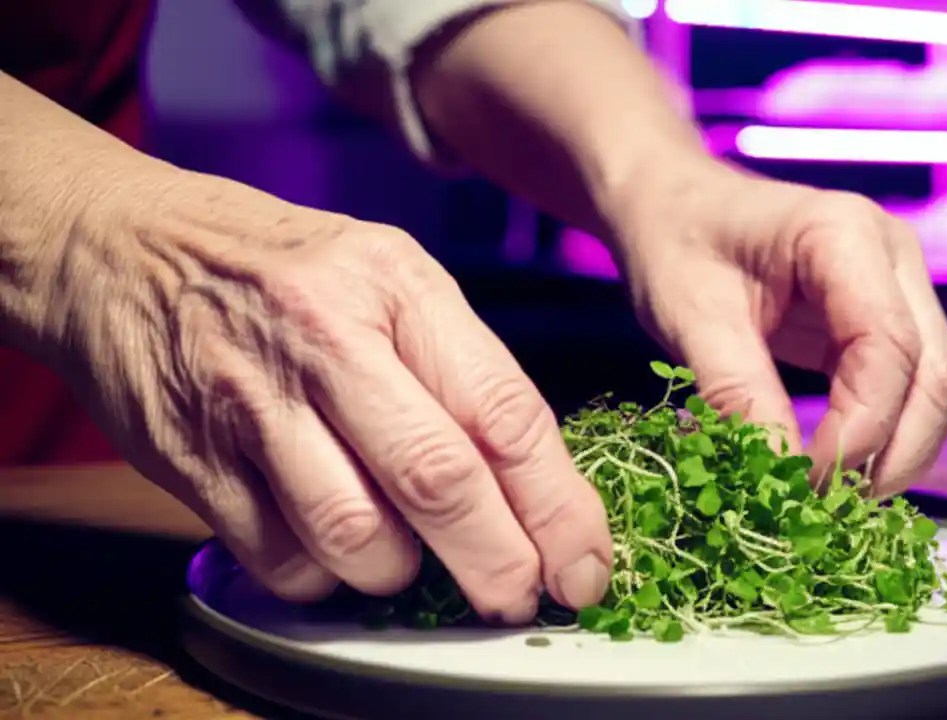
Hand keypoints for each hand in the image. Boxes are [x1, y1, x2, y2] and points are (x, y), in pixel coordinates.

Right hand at [41, 166, 610, 618]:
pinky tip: (335, 550)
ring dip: (403, 574)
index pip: (505, 413)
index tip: (584, 563)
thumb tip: (535, 484)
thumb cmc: (281, 268)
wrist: (122, 249)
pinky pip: (283, 560)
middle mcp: (328, 340)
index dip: (558, 506)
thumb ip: (460, 366)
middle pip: (439, 483)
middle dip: (498, 562)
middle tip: (521, 596)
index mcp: (399, 286)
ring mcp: (254, 404)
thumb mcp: (389, 276)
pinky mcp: (192, 461)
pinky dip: (325, 578)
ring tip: (413, 559)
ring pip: (358, 539)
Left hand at [611, 160, 946, 495]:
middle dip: (893, 453)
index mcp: (845, 234)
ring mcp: (897, 286)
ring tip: (830, 501)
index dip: (861, 428)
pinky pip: (905, 388)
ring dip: (893, 452)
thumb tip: (782, 478)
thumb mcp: (690, 319)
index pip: (890, 348)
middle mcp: (892, 254)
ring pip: (932, 388)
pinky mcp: (883, 318)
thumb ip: (738, 394)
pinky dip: (878, 436)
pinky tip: (833, 472)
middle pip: (935, 374)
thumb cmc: (674, 243)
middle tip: (830, 511)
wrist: (669, 204)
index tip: (806, 483)